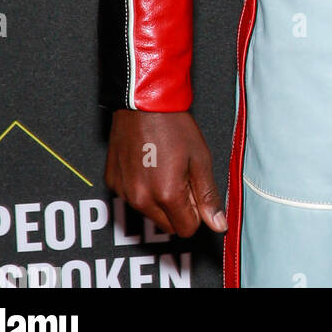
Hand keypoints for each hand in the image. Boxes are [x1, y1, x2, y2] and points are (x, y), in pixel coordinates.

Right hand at [105, 109, 226, 237]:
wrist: (144, 102)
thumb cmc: (173, 125)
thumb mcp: (200, 159)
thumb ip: (208, 196)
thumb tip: (218, 224)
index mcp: (167, 194)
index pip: (186, 229)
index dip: (196, 212)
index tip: (195, 190)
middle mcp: (141, 198)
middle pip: (167, 225)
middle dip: (178, 209)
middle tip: (181, 176)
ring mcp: (124, 191)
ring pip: (149, 213)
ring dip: (159, 199)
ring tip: (164, 166)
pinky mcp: (113, 182)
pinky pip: (131, 197)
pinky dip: (141, 188)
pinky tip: (147, 164)